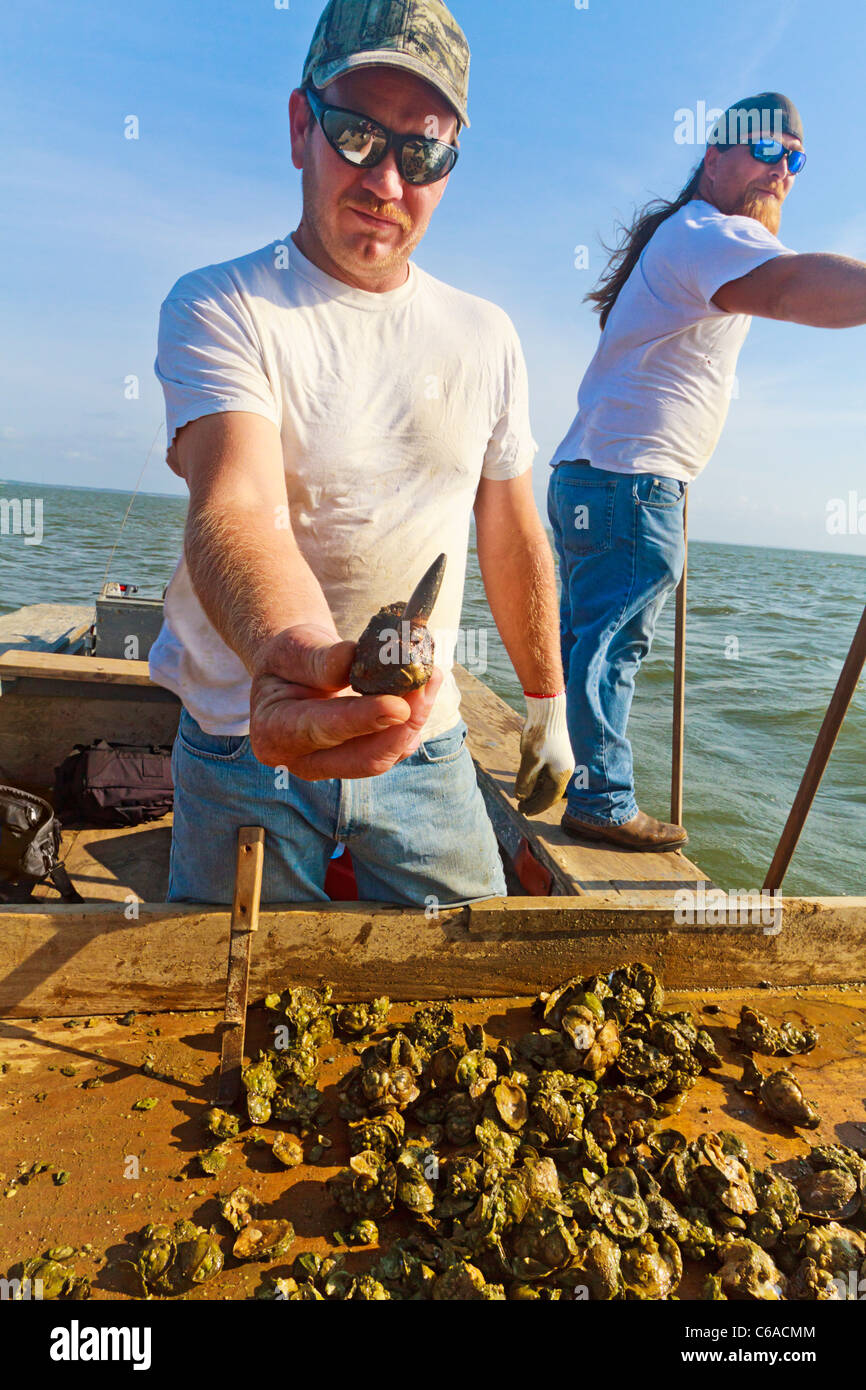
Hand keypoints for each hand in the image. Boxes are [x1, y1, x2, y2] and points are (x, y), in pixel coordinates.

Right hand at [249, 624, 441, 779]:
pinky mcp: (359, 761)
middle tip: (426, 682)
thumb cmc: (289, 659)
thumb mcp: (293, 648)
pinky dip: (412, 722)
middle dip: (402, 725)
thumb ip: (319, 659)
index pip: (322, 729)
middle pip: (363, 758)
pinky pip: (392, 749)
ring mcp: (333, 766)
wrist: (294, 671)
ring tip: (431, 677)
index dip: (361, 720)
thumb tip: (352, 659)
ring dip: (414, 720)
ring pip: (384, 756)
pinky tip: (424, 692)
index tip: (398, 706)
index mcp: (274, 733)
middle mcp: (303, 760)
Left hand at [515, 693, 574, 815]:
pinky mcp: (555, 754)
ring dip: (535, 791)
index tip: (523, 812)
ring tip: (521, 796)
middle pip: (549, 792)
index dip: (536, 807)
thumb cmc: (540, 736)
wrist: (548, 712)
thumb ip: (525, 781)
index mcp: (561, 774)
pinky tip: (527, 783)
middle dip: (535, 801)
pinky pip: (547, 773)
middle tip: (520, 807)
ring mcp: (560, 762)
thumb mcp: (529, 761)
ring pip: (547, 782)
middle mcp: (564, 770)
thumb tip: (520, 796)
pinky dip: (537, 780)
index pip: (549, 798)